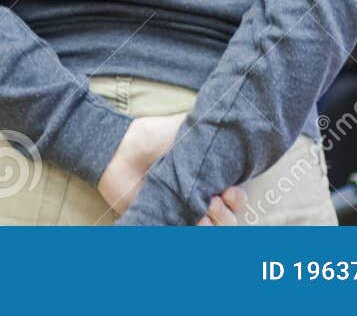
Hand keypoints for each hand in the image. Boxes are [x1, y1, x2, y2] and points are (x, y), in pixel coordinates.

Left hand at [98, 114, 248, 223]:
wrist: (120, 150)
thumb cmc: (151, 138)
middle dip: (226, 213)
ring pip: (209, 230)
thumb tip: (227, 122)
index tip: (231, 191)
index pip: (234, 197)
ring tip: (203, 209)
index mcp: (206, 177)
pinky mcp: (164, 222)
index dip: (237, 198)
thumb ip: (207, 128)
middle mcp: (198, 198)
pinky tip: (193, 223)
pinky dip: (192, 232)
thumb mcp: (184, 128)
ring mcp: (181, 212)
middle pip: (226, 218)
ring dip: (212, 224)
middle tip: (214, 200)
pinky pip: (184, 234)